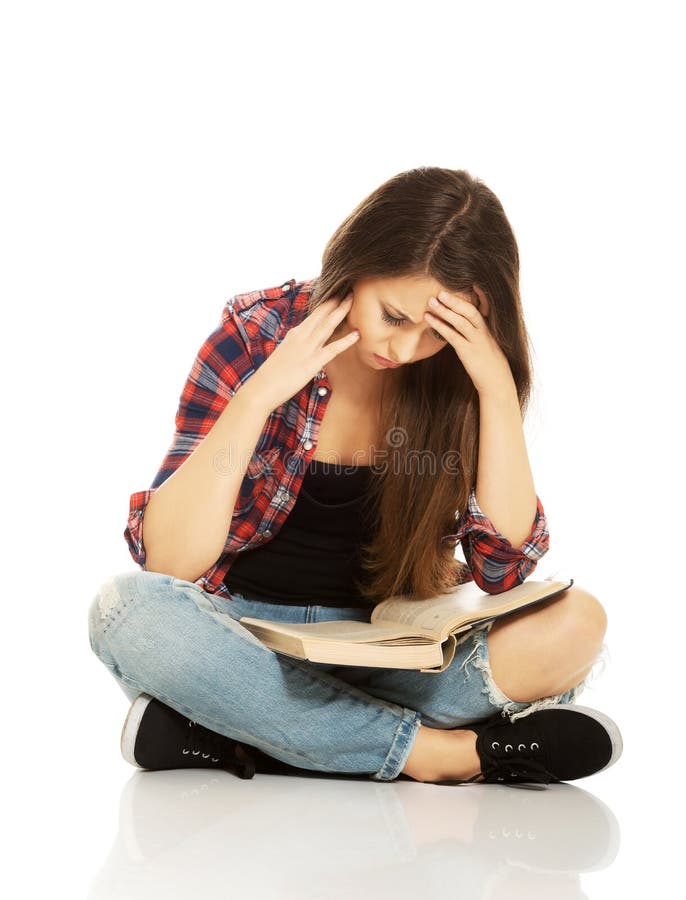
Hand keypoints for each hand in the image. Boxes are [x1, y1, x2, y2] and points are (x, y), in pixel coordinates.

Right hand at [248, 293, 360, 411]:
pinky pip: (333, 349)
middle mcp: (301, 335)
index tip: (338, 292)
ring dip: (341, 310)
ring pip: (328, 324)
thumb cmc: (272, 375)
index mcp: (295, 333)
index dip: (327, 302)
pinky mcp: (312, 362)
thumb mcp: (285, 354)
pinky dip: (346, 341)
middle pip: (322, 313)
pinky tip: (357, 334)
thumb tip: (305, 346)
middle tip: (349, 287)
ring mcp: (307, 348)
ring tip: (354, 298)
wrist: (261, 388)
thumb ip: (297, 347)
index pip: (314, 314)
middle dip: (336, 299)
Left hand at [423, 285, 513, 395]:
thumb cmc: (488, 363)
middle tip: (440, 291)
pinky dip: (440, 325)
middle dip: (455, 300)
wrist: (496, 381)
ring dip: (444, 310)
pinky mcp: (468, 352)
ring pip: (461, 321)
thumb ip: (477, 333)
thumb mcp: (486, 345)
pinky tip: (429, 319)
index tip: (472, 283)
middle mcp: (484, 331)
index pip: (484, 307)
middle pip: (470, 311)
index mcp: (488, 328)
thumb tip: (462, 324)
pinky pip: (452, 335)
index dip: (480, 294)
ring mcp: (476, 341)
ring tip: (431, 301)